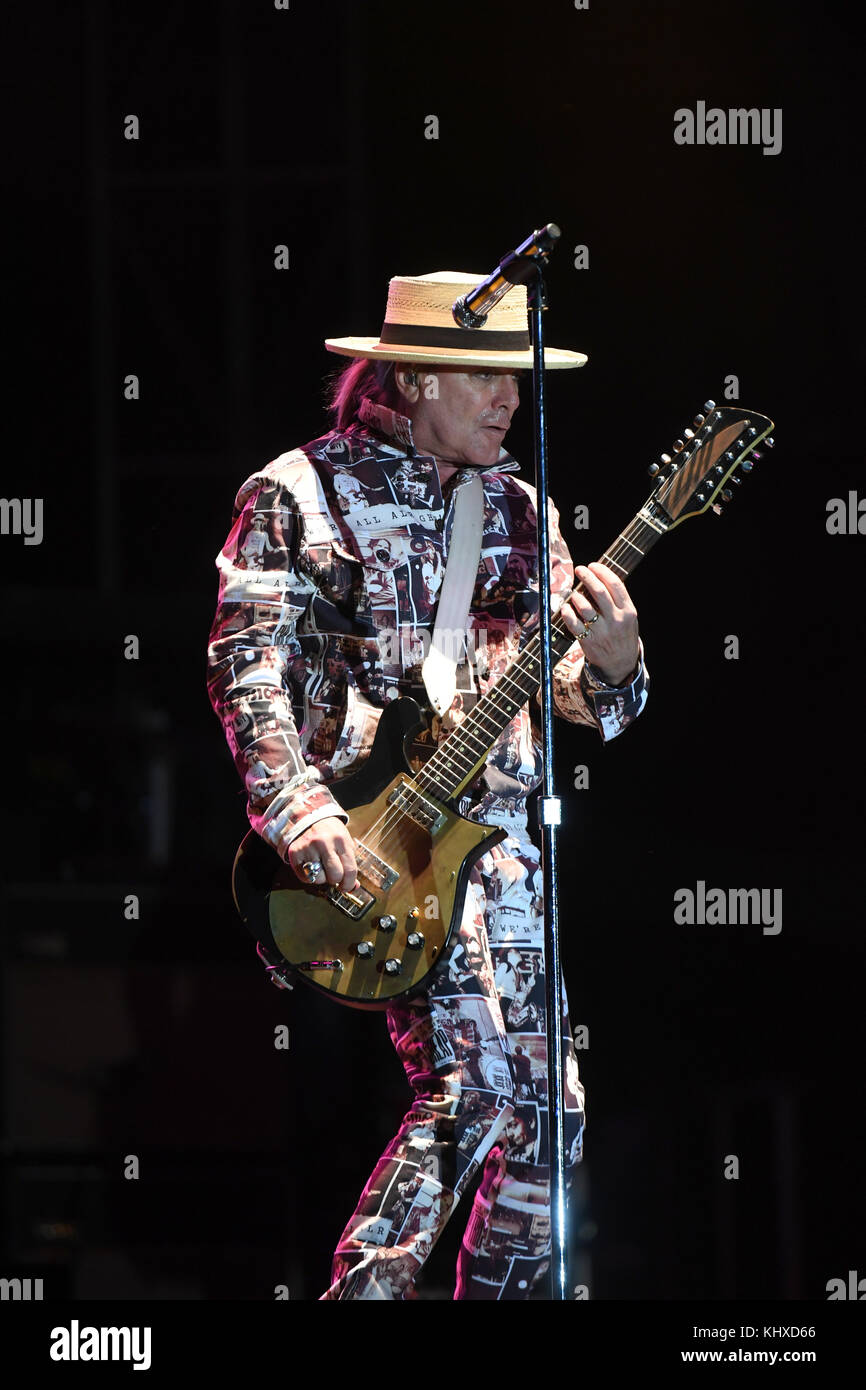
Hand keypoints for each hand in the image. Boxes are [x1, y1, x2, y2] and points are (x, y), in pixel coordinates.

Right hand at [287, 817, 357, 891]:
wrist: (309, 818)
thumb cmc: (330, 833)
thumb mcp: (344, 843)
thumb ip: (350, 864)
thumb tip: (353, 887)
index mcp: (341, 839)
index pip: (349, 869)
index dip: (349, 883)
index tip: (347, 887)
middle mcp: (324, 842)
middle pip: (334, 876)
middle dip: (335, 880)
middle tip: (333, 875)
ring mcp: (308, 847)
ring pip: (319, 879)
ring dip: (321, 878)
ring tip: (321, 867)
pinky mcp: (295, 853)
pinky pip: (305, 877)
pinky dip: (309, 877)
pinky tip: (311, 866)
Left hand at [560, 562, 639, 686]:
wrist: (621, 663)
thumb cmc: (622, 634)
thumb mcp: (629, 617)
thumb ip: (618, 600)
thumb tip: (599, 577)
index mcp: (628, 611)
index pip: (615, 585)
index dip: (602, 571)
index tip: (593, 565)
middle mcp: (616, 620)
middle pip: (599, 592)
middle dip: (587, 577)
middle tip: (580, 570)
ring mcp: (602, 631)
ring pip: (585, 607)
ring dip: (576, 596)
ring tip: (575, 594)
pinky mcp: (589, 642)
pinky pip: (574, 624)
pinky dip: (567, 614)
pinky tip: (565, 608)